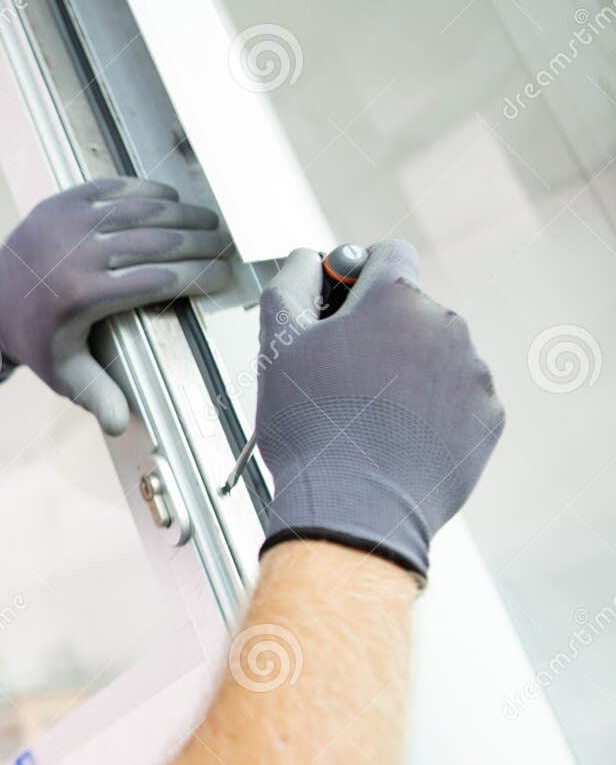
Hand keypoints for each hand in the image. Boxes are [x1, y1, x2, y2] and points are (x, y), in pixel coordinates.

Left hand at [0, 177, 232, 432]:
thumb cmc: (37, 345)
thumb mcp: (66, 376)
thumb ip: (99, 398)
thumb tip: (121, 427)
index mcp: (81, 296)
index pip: (159, 280)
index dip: (200, 276)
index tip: (227, 278)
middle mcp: (73, 254)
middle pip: (156, 241)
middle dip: (201, 242)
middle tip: (229, 247)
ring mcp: (64, 223)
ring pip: (138, 210)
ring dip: (180, 213)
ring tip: (209, 222)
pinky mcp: (57, 203)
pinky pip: (111, 189)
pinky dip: (144, 192)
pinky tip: (170, 199)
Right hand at [254, 241, 505, 579]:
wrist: (354, 510)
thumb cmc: (311, 428)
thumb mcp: (277, 344)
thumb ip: (290, 282)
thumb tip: (306, 258)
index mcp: (395, 299)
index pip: (386, 254)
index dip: (354, 276)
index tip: (334, 310)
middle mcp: (446, 326)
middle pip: (408, 310)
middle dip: (375, 334)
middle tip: (337, 380)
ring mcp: (473, 373)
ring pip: (431, 357)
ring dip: (401, 374)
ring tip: (363, 418)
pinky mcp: (487, 419)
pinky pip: (455, 400)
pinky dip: (428, 412)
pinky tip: (392, 439)